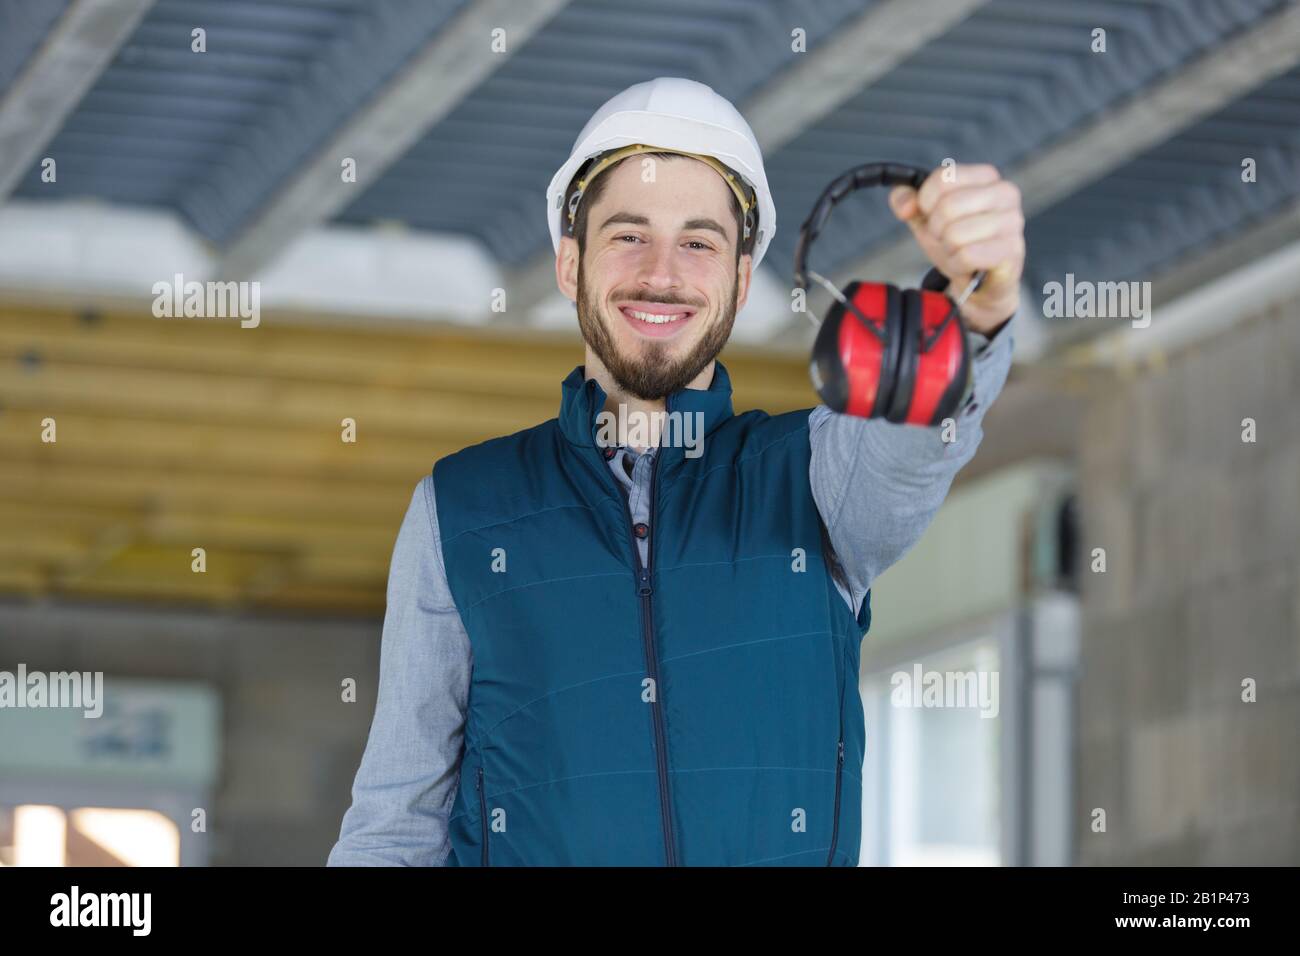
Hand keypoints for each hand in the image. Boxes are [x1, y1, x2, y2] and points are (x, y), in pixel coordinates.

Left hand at [888, 163, 1024, 334]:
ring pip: (955, 234)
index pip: (942, 178)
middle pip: (947, 207)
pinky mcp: (1012, 250)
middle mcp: (1005, 193)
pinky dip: (958, 264)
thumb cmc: (956, 241)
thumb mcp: (926, 216)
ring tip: (959, 251)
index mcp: (986, 176)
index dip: (925, 202)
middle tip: (946, 238)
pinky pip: (967, 255)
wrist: (979, 280)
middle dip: (936, 230)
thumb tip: (905, 206)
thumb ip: (906, 200)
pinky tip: (967, 264)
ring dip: (948, 249)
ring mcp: (1012, 221)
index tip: (931, 215)